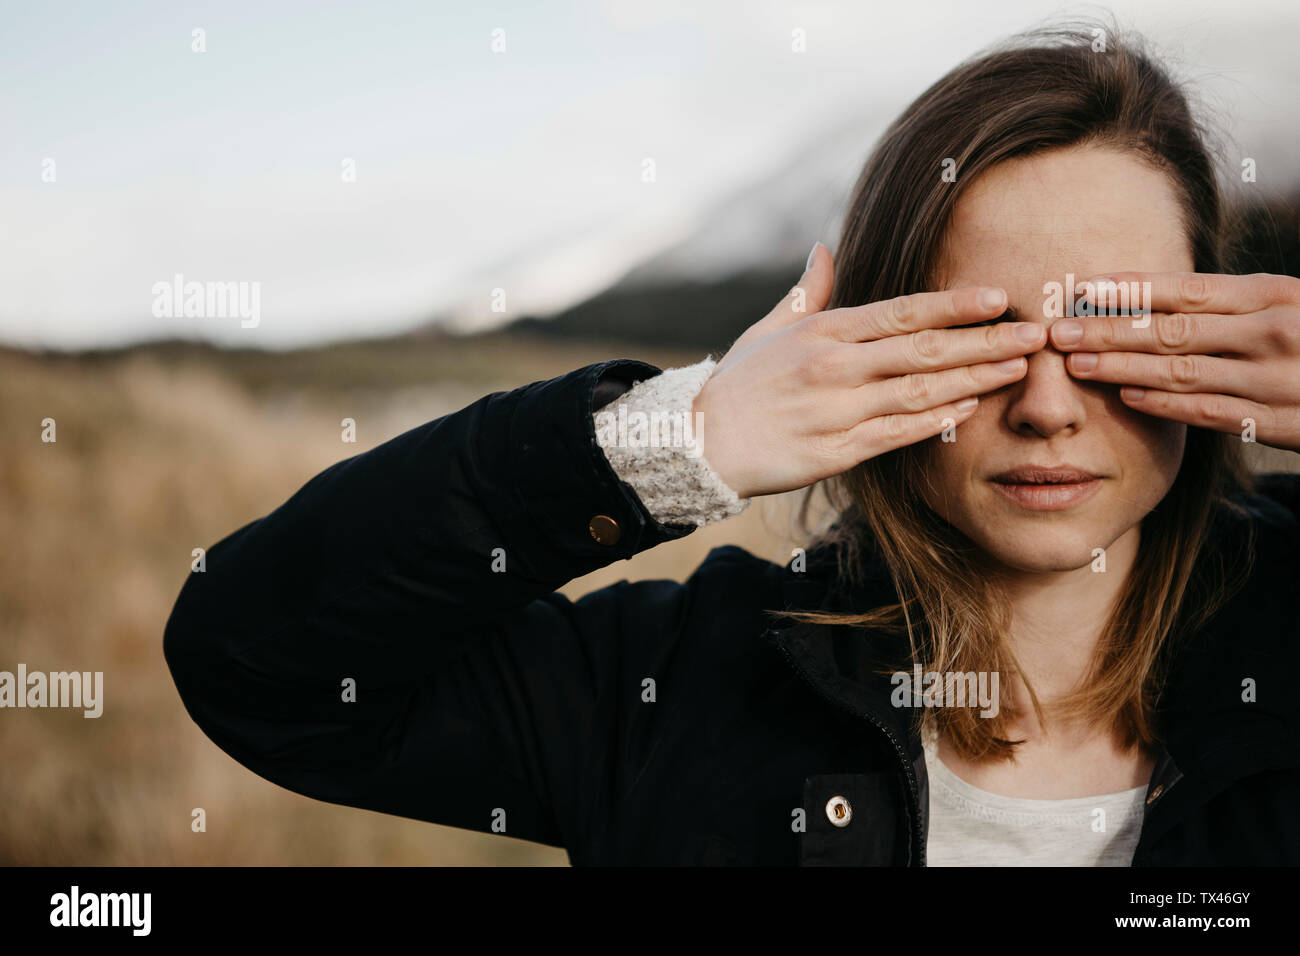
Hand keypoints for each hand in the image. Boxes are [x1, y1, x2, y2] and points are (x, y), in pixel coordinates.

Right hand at [691, 243, 1046, 498]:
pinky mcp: (835, 452)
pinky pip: (896, 434)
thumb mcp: (767, 329)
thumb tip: (825, 247)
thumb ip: (806, 292)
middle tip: (1034, 334)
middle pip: (924, 350)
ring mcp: (837, 410)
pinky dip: (936, 421)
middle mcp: (835, 367)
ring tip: (1018, 369)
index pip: (902, 312)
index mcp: (824, 331)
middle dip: (984, 342)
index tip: (998, 298)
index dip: (954, 305)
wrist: (698, 441)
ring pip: (920, 392)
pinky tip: (970, 407)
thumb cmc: (737, 383)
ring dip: (974, 379)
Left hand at [1051, 272, 1299, 451]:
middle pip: (1173, 331)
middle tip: (1058, 330)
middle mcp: (1275, 334)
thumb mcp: (1288, 305)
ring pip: (1182, 373)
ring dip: (1122, 369)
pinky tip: (1126, 397)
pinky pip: (1209, 412)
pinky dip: (1163, 404)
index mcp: (1276, 295)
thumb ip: (1233, 304)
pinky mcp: (1279, 422)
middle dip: (1108, 331)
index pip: (1191, 290)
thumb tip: (1154, 295)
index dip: (1132, 290)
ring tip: (1076, 364)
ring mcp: (1276, 380)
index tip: (1083, 288)